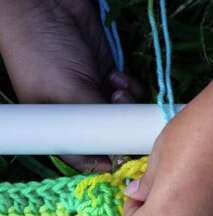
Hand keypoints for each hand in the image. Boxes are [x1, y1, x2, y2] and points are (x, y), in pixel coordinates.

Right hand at [0, 0, 143, 170]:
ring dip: (126, 105)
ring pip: (121, 113)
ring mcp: (91, 92)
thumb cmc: (44, 51)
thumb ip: (96, 121)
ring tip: (116, 89)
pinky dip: (129, 88)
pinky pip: (128, 92)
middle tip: (121, 113)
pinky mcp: (105, 75)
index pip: (79, 151)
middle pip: (107, 133)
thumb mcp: (69, 92)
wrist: (46, 5)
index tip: (121, 163)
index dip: (100, 160)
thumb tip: (118, 151)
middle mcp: (73, 110)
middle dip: (119, 127)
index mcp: (54, 122)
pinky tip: (117, 76)